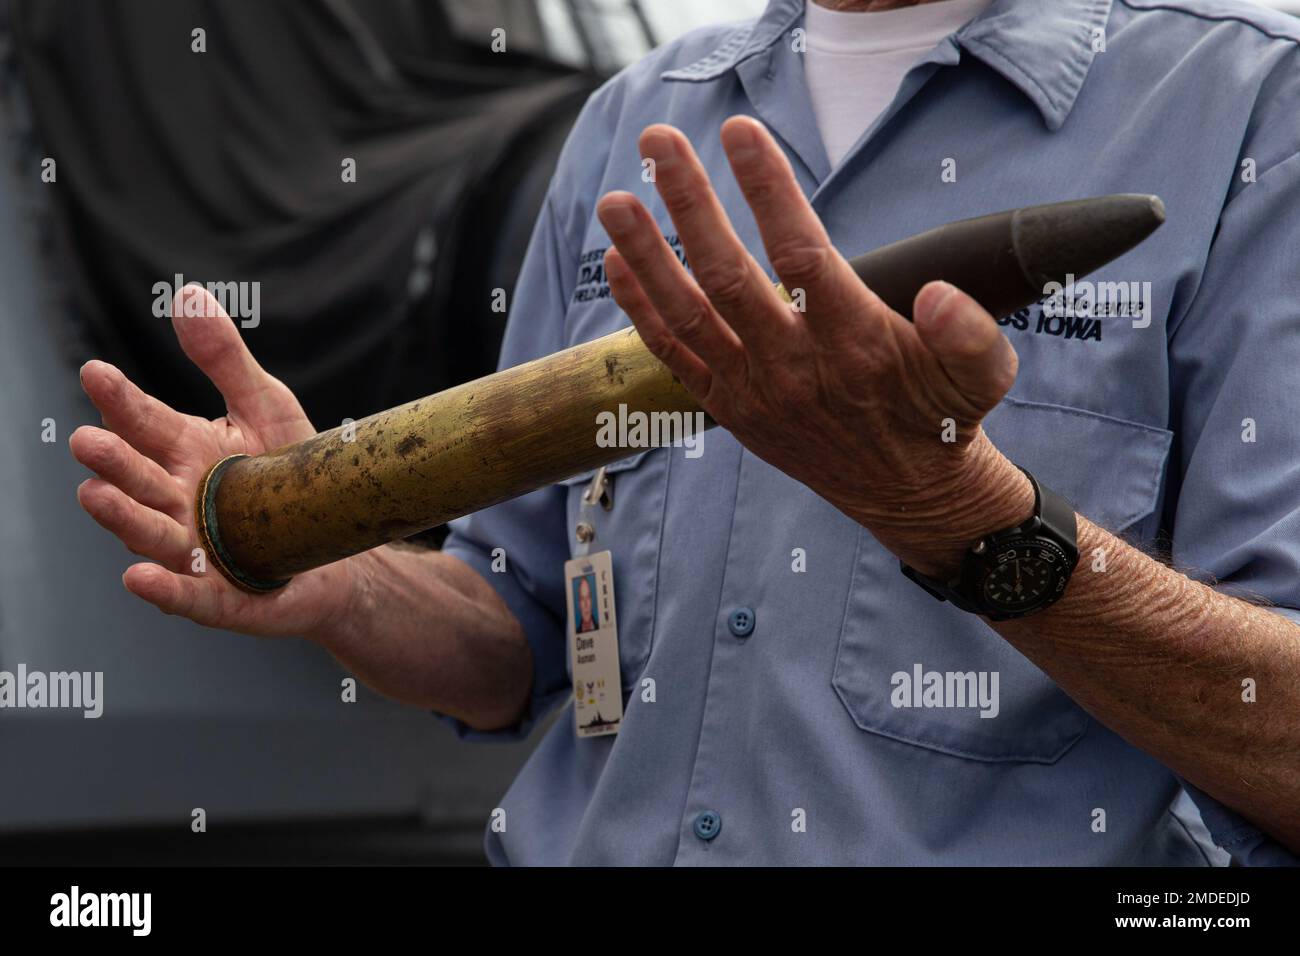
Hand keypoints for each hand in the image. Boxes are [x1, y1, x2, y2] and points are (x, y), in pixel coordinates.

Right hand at [70, 286, 364, 637]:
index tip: (97, 373)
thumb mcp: (265, 407)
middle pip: (136, 480)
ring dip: (121, 518)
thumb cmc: (293, 476)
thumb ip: (225, 359)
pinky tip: (138, 575)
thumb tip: (190, 293)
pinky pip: (185, 595)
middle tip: (87, 441)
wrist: (343, 547)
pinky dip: (163, 587)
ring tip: (95, 495)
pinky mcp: (217, 597)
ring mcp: (190, 551)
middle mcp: (173, 502)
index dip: (120, 401)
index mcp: (179, 452)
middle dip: (111, 462)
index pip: (142, 423)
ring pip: (149, 535)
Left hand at [596, 117, 1032, 576]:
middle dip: (690, 203)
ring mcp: (754, 391)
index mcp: (856, 346)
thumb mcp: (983, 375)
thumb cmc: (942, 415)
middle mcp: (794, 369)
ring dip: (646, 256)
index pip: (802, 255)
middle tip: (658, 139)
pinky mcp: (731, 408)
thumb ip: (972, 335)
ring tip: (613, 201)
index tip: (741, 131)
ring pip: (687, 316)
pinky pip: (674, 357)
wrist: (906, 494)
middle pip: (728, 276)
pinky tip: (617, 262)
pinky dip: (641, 311)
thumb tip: (941, 295)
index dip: (769, 191)